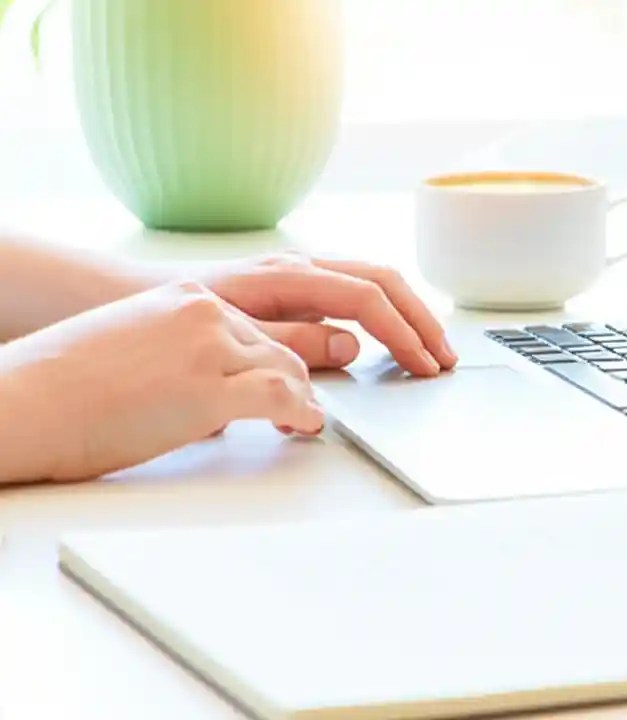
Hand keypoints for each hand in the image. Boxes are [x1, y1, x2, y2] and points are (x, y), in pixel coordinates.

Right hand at [0, 282, 324, 482]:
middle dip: (297, 382)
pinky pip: (281, 398)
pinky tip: (305, 426)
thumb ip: (182, 350)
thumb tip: (212, 382)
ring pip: (288, 370)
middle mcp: (204, 312)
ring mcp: (209, 349)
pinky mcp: (210, 391)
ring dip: (301, 402)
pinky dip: (304, 413)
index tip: (290, 384)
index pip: (258, 325)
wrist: (23, 402)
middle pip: (281, 348)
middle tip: (303, 411)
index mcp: (185, 297)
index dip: (278, 360)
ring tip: (300, 424)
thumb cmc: (64, 385)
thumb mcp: (136, 343)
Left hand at [195, 253, 456, 376]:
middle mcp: (301, 266)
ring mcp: (301, 272)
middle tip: (445, 360)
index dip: (401, 334)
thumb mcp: (236, 338)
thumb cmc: (179, 322)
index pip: (367, 299)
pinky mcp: (297, 287)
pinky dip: (388, 313)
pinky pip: (358, 291)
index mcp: (288, 276)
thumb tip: (351, 346)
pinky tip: (396, 339)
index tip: (423, 366)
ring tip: (433, 351)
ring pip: (376, 281)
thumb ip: (294, 343)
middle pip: (384, 280)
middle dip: (421, 320)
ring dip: (410, 315)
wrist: (132, 297)